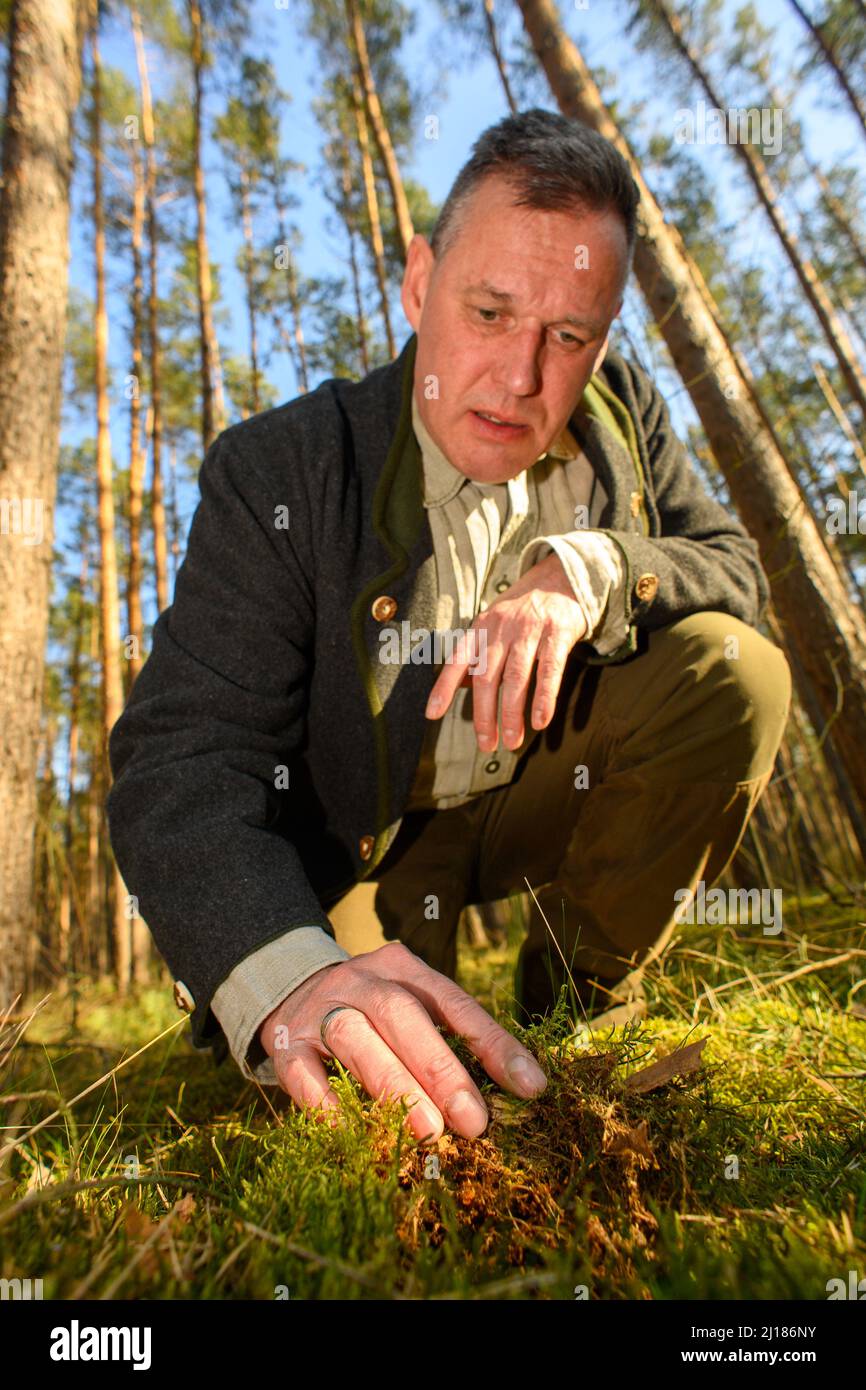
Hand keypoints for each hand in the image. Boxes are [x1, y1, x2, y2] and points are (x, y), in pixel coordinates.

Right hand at [258, 941, 546, 1142]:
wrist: (288, 985)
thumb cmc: (373, 1012)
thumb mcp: (411, 1006)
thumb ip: (448, 1039)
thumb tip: (509, 1094)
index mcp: (405, 968)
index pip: (456, 1003)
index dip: (494, 1044)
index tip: (531, 1087)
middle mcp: (363, 980)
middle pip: (403, 1014)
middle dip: (441, 1069)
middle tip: (475, 1121)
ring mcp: (321, 1008)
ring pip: (356, 1037)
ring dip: (394, 1085)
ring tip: (429, 1132)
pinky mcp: (288, 1042)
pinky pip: (303, 1070)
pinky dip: (325, 1101)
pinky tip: (350, 1130)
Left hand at [425, 552, 587, 751]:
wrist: (562, 576)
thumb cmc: (524, 611)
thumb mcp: (494, 624)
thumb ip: (478, 653)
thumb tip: (458, 687)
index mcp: (481, 627)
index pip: (458, 660)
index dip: (443, 687)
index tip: (432, 714)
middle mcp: (501, 628)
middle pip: (487, 677)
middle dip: (484, 715)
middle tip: (486, 744)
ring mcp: (530, 629)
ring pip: (516, 677)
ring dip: (512, 713)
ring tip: (512, 741)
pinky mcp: (558, 632)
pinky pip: (550, 669)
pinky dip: (544, 697)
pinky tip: (540, 720)